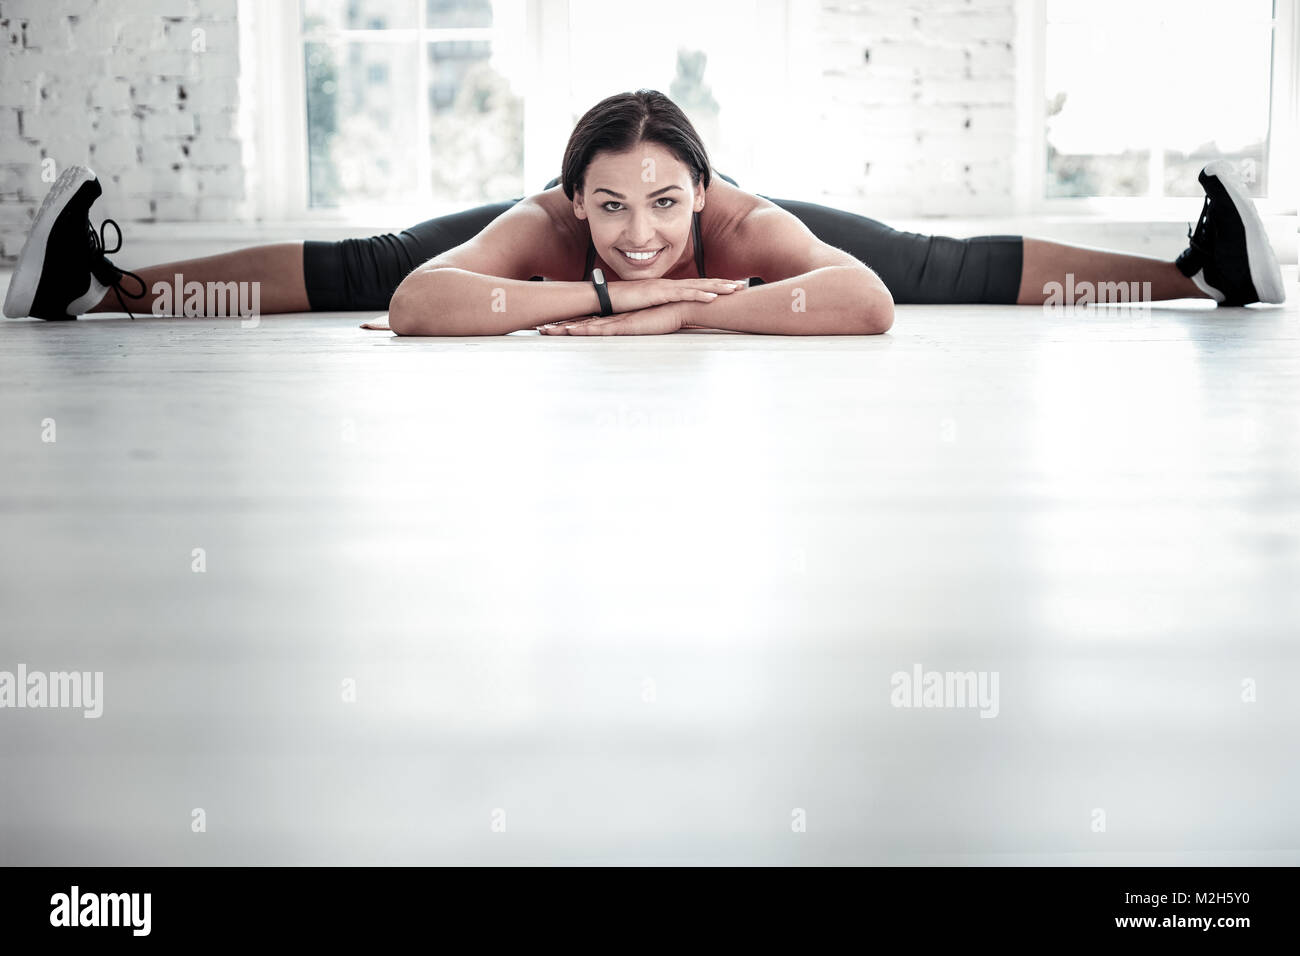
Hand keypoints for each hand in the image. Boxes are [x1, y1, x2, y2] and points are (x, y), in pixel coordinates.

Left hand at [537, 302, 684, 335]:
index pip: (587, 323)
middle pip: (580, 323)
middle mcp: (611, 319)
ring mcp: (616, 321)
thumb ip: (634, 328)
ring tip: (546, 332)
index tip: (552, 328)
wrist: (679, 306)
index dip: (569, 325)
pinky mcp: (625, 324)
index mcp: (614, 320)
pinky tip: (572, 331)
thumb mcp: (645, 325)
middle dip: (559, 327)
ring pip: (585, 326)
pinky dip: (585, 330)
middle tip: (539, 330)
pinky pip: (601, 329)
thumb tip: (627, 334)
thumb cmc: (665, 316)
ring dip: (565, 329)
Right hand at [607, 276, 743, 312]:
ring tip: (734, 289)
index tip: (729, 286)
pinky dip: (698, 294)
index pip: (694, 286)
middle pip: (701, 283)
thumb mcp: (646, 307)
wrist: (605, 297)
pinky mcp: (659, 294)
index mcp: (667, 288)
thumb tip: (667, 314)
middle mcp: (669, 285)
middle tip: (741, 285)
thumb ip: (658, 308)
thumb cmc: (622, 303)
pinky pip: (682, 294)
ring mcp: (665, 288)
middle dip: (722, 283)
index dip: (713, 285)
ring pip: (696, 286)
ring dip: (717, 287)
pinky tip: (712, 297)